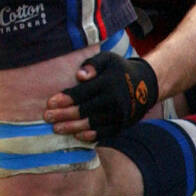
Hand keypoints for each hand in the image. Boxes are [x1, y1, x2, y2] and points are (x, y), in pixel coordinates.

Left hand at [43, 53, 157, 141]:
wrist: (147, 84)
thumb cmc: (121, 70)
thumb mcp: (108, 59)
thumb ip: (92, 64)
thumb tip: (79, 76)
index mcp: (109, 82)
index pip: (82, 93)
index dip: (65, 99)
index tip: (49, 102)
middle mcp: (115, 100)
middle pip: (84, 110)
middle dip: (64, 115)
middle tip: (48, 117)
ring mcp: (120, 114)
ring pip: (93, 124)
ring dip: (73, 128)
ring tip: (57, 128)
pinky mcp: (123, 124)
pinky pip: (105, 133)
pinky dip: (91, 136)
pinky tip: (77, 136)